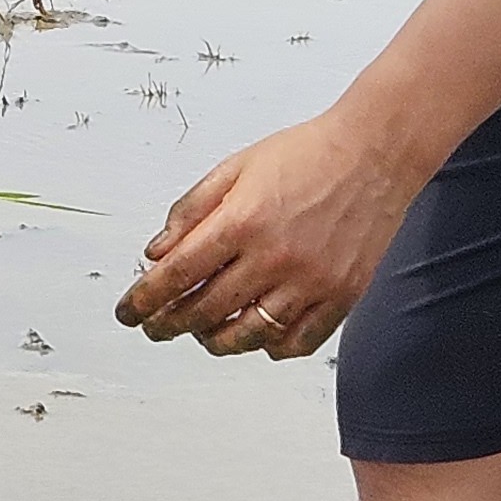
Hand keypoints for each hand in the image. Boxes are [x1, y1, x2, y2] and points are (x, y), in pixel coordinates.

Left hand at [113, 101, 425, 360]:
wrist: (373, 153)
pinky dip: (269, 346)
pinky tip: (255, 336)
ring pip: (248, 335)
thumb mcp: (235, 167)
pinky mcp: (341, 297)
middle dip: (169, 324)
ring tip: (201, 334)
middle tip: (154, 327)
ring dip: (215, 341)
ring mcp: (310, 282)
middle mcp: (274, 257)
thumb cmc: (304, 154)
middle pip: (206, 311)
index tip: (127, 313)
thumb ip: (191, 210)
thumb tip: (155, 253)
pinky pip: (297, 342)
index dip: (143, 300)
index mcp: (242, 221)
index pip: (177, 275)